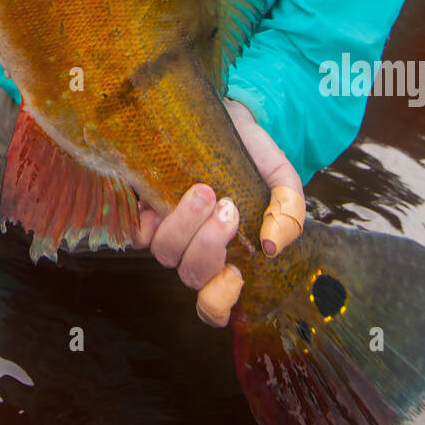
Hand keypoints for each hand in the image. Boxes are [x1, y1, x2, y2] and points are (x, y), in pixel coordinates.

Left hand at [134, 99, 302, 327]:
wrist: (227, 118)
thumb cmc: (254, 156)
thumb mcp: (283, 180)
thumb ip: (288, 214)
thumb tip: (270, 248)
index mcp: (230, 256)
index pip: (214, 306)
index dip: (218, 302)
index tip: (235, 274)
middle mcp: (195, 250)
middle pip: (191, 275)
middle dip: (209, 246)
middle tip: (228, 207)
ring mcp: (168, 230)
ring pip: (165, 252)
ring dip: (185, 225)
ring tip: (204, 190)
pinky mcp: (145, 207)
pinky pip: (137, 231)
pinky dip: (150, 220)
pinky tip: (166, 196)